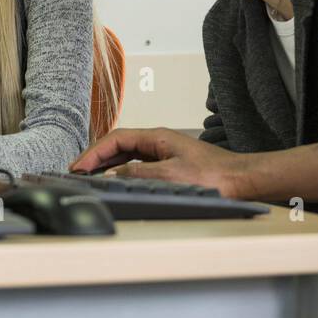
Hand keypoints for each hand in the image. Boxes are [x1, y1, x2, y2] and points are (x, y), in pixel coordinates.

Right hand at [71, 127, 251, 199]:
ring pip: (126, 154)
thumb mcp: (172, 175)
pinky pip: (136, 164)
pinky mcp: (169, 165)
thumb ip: (139, 173)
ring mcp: (163, 153)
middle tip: (76, 171)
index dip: (94, 153)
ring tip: (88, 175)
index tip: (79, 167)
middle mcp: (158, 142)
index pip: (116, 139)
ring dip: (106, 164)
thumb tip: (113, 173)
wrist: (240, 181)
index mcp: (157, 137)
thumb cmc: (214, 176)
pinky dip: (121, 170)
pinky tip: (115, 179)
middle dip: (95, 156)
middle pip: (118, 144)